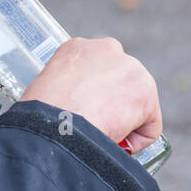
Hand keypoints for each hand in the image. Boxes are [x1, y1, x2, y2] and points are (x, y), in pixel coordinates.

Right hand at [21, 37, 162, 152]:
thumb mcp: (47, 92)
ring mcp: (129, 67)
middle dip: (113, 104)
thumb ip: (67, 90)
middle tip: (98, 126)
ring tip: (104, 135)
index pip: (96, 71)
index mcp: (78, 48)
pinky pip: (149, 124)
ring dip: (125, 121)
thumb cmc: (41, 116)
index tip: (86, 114)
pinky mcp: (145, 90)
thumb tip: (76, 110)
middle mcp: (107, 49)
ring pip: (137, 101)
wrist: (54, 124)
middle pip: (121, 81)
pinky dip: (138, 139)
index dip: (93, 96)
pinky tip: (118, 142)